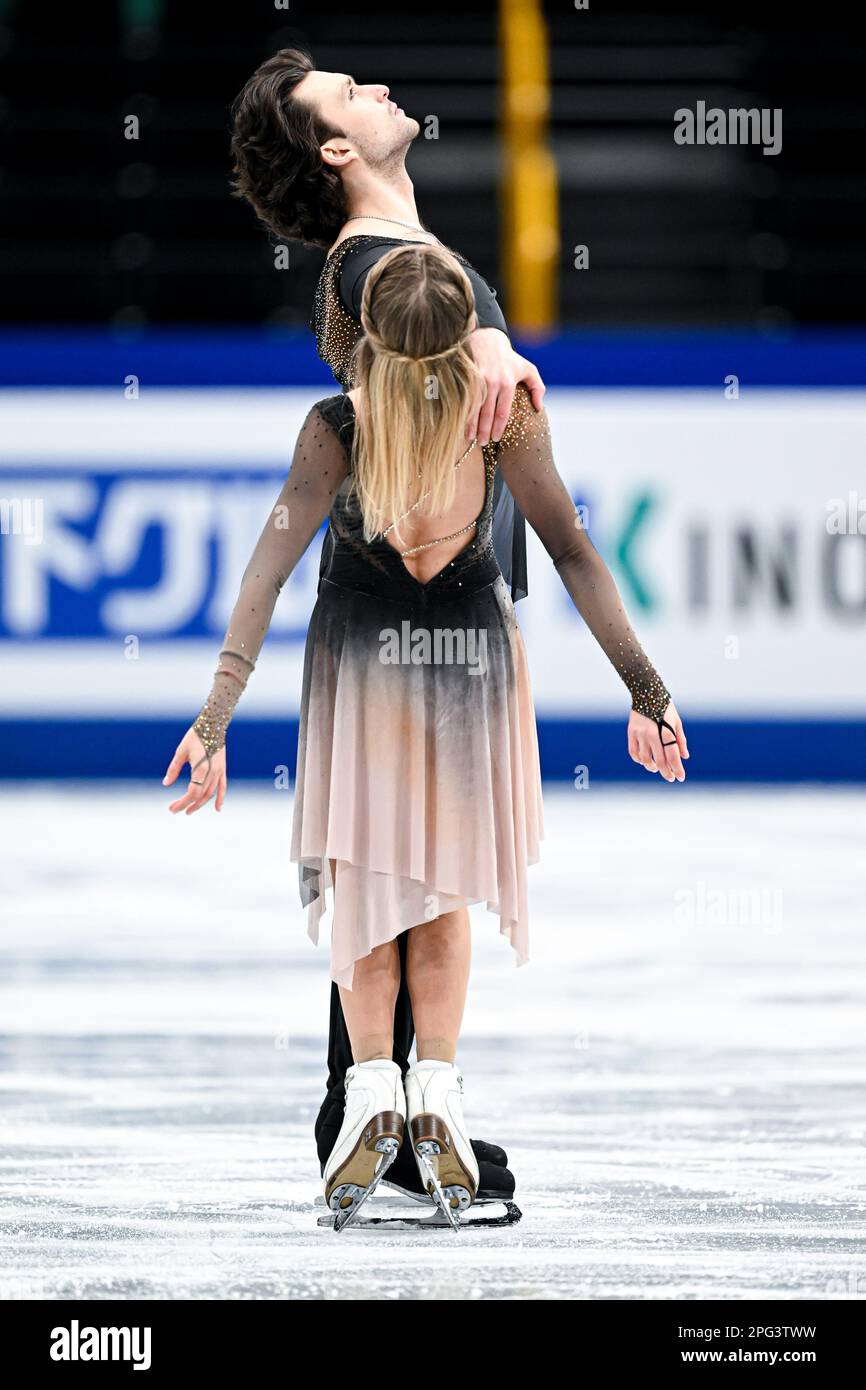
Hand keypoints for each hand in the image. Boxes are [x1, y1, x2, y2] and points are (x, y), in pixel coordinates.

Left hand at [163, 727, 226, 813]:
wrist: (212, 725)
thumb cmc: (194, 737)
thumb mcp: (181, 752)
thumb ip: (174, 769)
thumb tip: (166, 783)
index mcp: (201, 768)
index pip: (192, 792)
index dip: (182, 802)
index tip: (172, 808)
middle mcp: (212, 772)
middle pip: (200, 795)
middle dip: (188, 805)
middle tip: (176, 810)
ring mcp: (219, 771)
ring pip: (210, 794)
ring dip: (200, 804)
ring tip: (190, 810)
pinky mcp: (222, 769)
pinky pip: (222, 787)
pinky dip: (220, 798)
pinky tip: (217, 809)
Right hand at [466, 327, 545, 445]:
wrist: (488, 339)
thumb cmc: (510, 358)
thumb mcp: (528, 369)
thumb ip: (537, 388)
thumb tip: (539, 408)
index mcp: (507, 383)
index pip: (502, 412)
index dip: (498, 428)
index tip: (496, 439)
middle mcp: (492, 382)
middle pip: (487, 414)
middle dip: (484, 431)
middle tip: (483, 443)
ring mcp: (477, 379)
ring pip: (473, 408)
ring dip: (471, 426)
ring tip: (471, 439)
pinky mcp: (466, 376)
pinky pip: (464, 399)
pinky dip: (462, 413)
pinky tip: (461, 423)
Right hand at [628, 700, 688, 782]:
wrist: (646, 691)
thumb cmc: (665, 707)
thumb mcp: (676, 721)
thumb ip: (680, 739)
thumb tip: (684, 757)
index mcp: (666, 731)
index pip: (673, 756)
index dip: (678, 769)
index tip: (680, 778)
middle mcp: (652, 734)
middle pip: (660, 761)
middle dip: (666, 772)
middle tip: (670, 778)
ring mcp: (640, 734)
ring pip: (645, 759)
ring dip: (652, 767)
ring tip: (656, 768)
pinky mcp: (631, 732)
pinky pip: (633, 752)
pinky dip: (639, 760)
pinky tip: (645, 761)